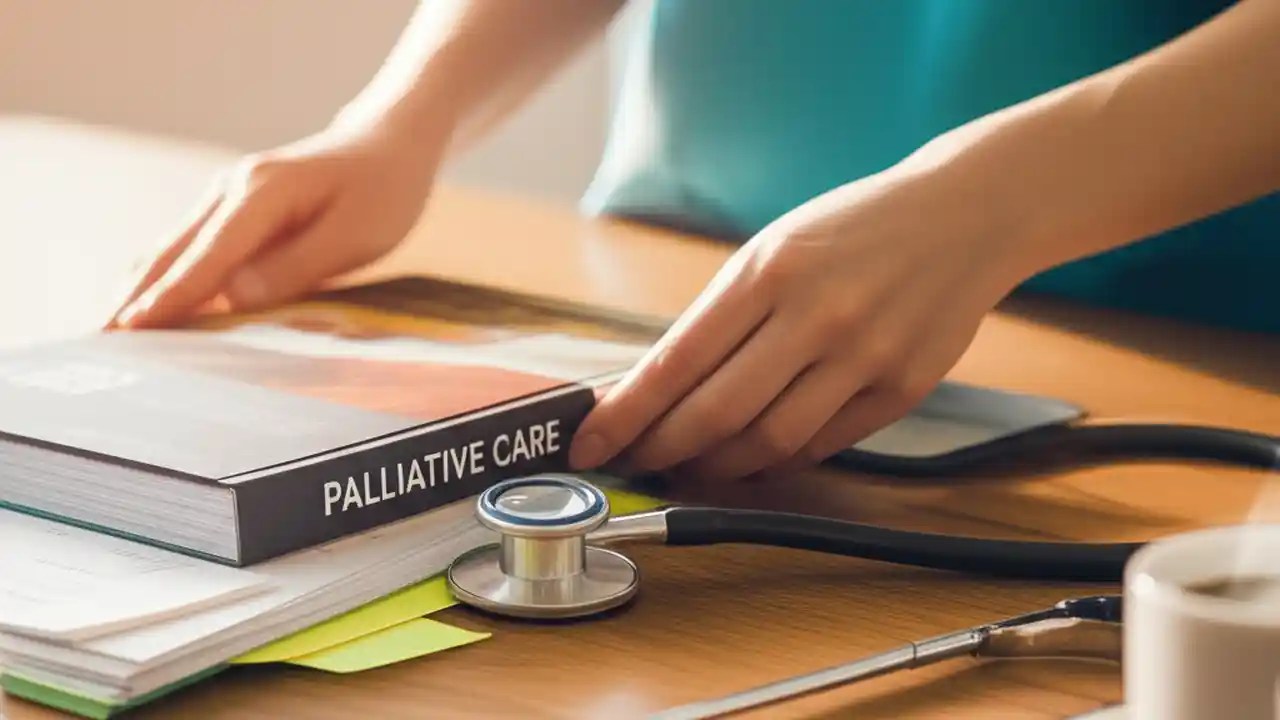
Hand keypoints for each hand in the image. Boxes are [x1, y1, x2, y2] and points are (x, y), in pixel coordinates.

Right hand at [106, 122, 441, 328]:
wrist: (385, 146)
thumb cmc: (382, 193)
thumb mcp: (356, 235)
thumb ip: (297, 265)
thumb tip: (235, 296)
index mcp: (263, 193)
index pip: (209, 254)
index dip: (172, 295)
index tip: (134, 326)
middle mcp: (231, 189)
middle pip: (173, 251)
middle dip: (134, 297)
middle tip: (96, 343)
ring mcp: (224, 196)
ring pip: (170, 248)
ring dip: (138, 288)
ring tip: (107, 333)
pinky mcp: (229, 210)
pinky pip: (186, 247)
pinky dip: (160, 276)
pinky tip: (141, 306)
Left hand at [568, 162, 1027, 480]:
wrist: (964, 215)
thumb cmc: (853, 230)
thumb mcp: (775, 249)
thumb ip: (723, 317)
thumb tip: (657, 387)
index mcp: (769, 270)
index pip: (676, 360)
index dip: (625, 411)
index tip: (589, 440)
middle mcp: (815, 315)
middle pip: (716, 413)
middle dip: (660, 448)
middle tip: (633, 461)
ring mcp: (864, 356)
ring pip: (768, 442)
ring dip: (716, 465)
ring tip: (689, 464)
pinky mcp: (901, 388)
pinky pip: (821, 444)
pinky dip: (776, 458)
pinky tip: (752, 455)